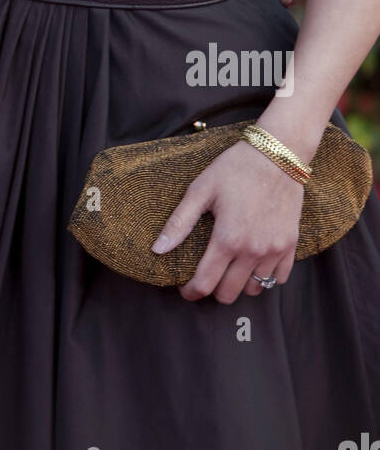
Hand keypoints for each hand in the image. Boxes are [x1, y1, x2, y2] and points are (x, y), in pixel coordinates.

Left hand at [151, 140, 303, 302]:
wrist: (277, 155)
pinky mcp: (291, 244)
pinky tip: (253, 261)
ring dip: (239, 284)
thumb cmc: (235, 169)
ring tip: (229, 267)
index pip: (205, 284)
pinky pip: (278, 278)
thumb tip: (158, 249)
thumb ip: (179, 223)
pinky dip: (265, 276)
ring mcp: (275, 250)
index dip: (190, 291)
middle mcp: (253, 251)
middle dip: (212, 289)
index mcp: (228, 239)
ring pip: (255, 289)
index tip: (184, 288)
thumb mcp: (200, 190)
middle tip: (206, 275)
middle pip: (229, 294)